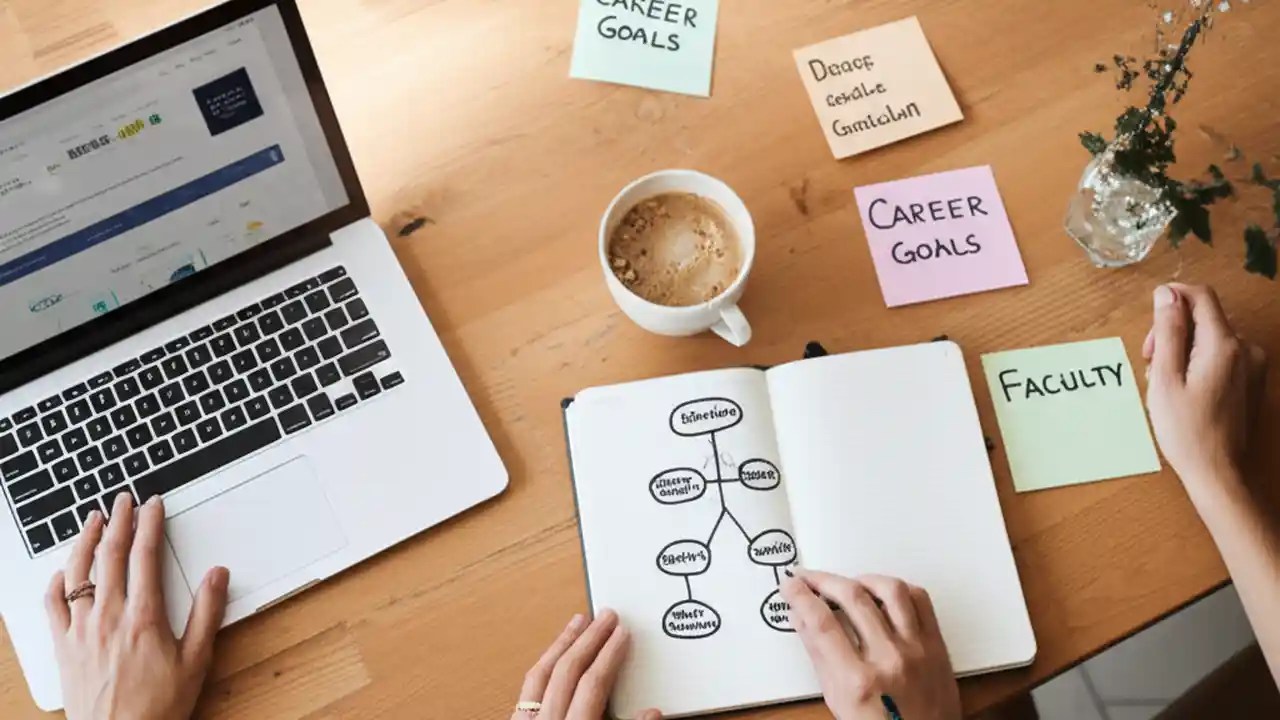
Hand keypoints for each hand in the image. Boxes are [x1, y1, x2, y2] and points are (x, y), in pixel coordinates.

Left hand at [45, 492, 229, 719]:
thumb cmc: (159, 706)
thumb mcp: (196, 660)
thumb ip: (207, 613)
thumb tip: (217, 575)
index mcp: (144, 617)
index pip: (146, 556)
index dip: (150, 524)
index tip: (153, 505)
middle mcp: (108, 617)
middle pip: (110, 555)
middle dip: (118, 521)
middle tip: (122, 500)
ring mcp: (81, 630)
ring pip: (78, 572)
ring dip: (85, 540)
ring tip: (92, 521)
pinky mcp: (63, 646)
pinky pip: (53, 605)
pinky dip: (57, 582)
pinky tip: (63, 571)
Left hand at [513, 610, 659, 719]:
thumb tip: (652, 712)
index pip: (593, 685)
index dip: (609, 656)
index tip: (622, 633)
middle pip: (567, 671)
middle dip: (590, 640)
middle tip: (606, 617)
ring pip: (541, 673)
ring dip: (562, 644)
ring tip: (578, 621)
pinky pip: (527, 687)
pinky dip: (542, 665)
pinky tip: (551, 655)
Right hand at [781, 571, 960, 719]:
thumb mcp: (839, 701)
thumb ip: (820, 657)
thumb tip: (801, 618)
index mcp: (859, 682)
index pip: (822, 623)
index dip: (801, 596)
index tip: (792, 585)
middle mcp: (890, 660)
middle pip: (852, 597)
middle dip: (823, 580)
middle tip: (809, 578)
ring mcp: (918, 650)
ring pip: (890, 590)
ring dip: (861, 579)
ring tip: (847, 584)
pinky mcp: (937, 646)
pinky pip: (920, 600)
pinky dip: (898, 588)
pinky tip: (882, 593)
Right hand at [1143, 284, 1267, 496]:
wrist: (1219, 473)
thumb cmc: (1186, 431)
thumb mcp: (1165, 378)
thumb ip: (1167, 332)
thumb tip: (1166, 294)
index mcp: (1223, 345)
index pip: (1201, 297)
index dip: (1173, 297)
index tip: (1152, 315)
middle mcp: (1246, 350)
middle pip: (1204, 319)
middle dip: (1173, 331)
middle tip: (1150, 362)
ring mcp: (1253, 366)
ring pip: (1210, 339)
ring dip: (1183, 350)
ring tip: (1165, 382)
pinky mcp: (1252, 381)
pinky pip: (1221, 357)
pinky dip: (1199, 363)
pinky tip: (1184, 390)